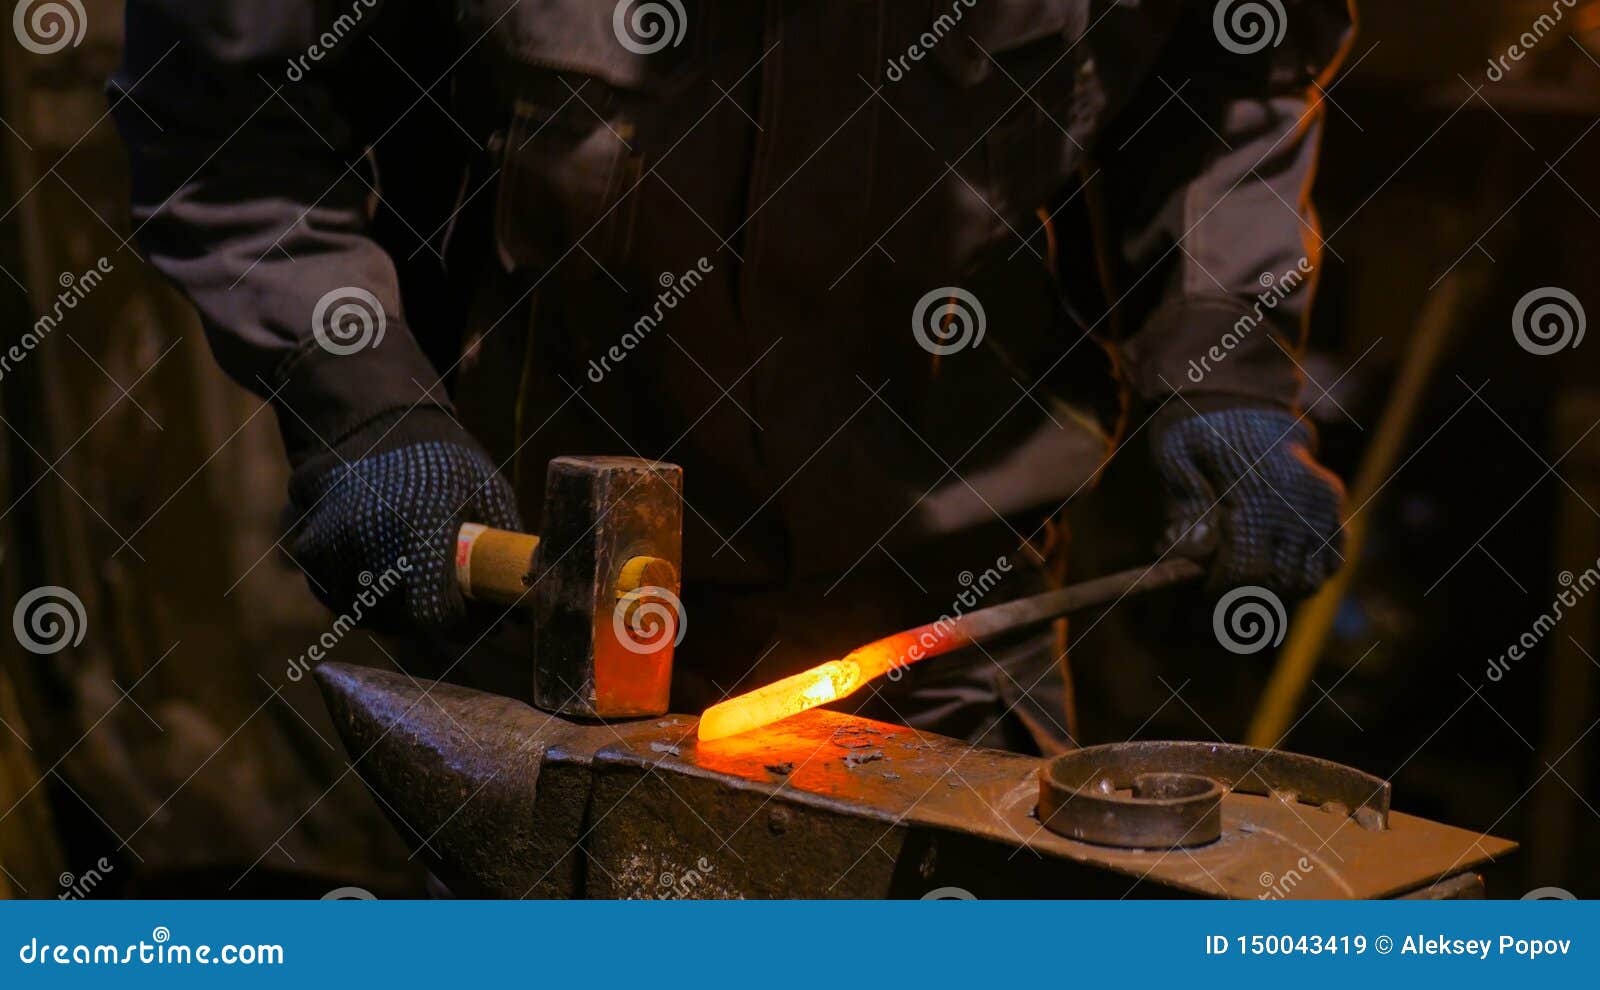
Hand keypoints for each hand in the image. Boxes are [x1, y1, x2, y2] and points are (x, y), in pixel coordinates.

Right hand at [289, 441, 523, 631]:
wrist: (374, 425)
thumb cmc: (442, 462)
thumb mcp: (487, 491)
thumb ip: (501, 547)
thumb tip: (519, 607)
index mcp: (422, 522)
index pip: (432, 612)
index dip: (455, 620)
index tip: (464, 606)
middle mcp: (370, 537)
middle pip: (400, 620)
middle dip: (425, 615)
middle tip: (439, 588)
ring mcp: (332, 544)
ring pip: (366, 614)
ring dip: (390, 608)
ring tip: (409, 570)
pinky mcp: (307, 549)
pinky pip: (337, 597)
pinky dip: (358, 592)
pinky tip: (378, 563)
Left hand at [1152, 406, 1343, 599]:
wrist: (1241, 397)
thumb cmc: (1199, 430)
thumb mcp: (1177, 457)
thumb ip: (1186, 505)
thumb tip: (1195, 553)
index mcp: (1257, 491)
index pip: (1247, 569)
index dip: (1221, 588)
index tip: (1201, 587)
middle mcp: (1297, 501)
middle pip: (1280, 581)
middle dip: (1246, 595)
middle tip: (1220, 589)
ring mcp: (1320, 504)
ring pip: (1310, 577)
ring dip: (1278, 590)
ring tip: (1247, 582)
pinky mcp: (1331, 503)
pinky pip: (1331, 557)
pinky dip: (1308, 573)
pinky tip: (1278, 569)